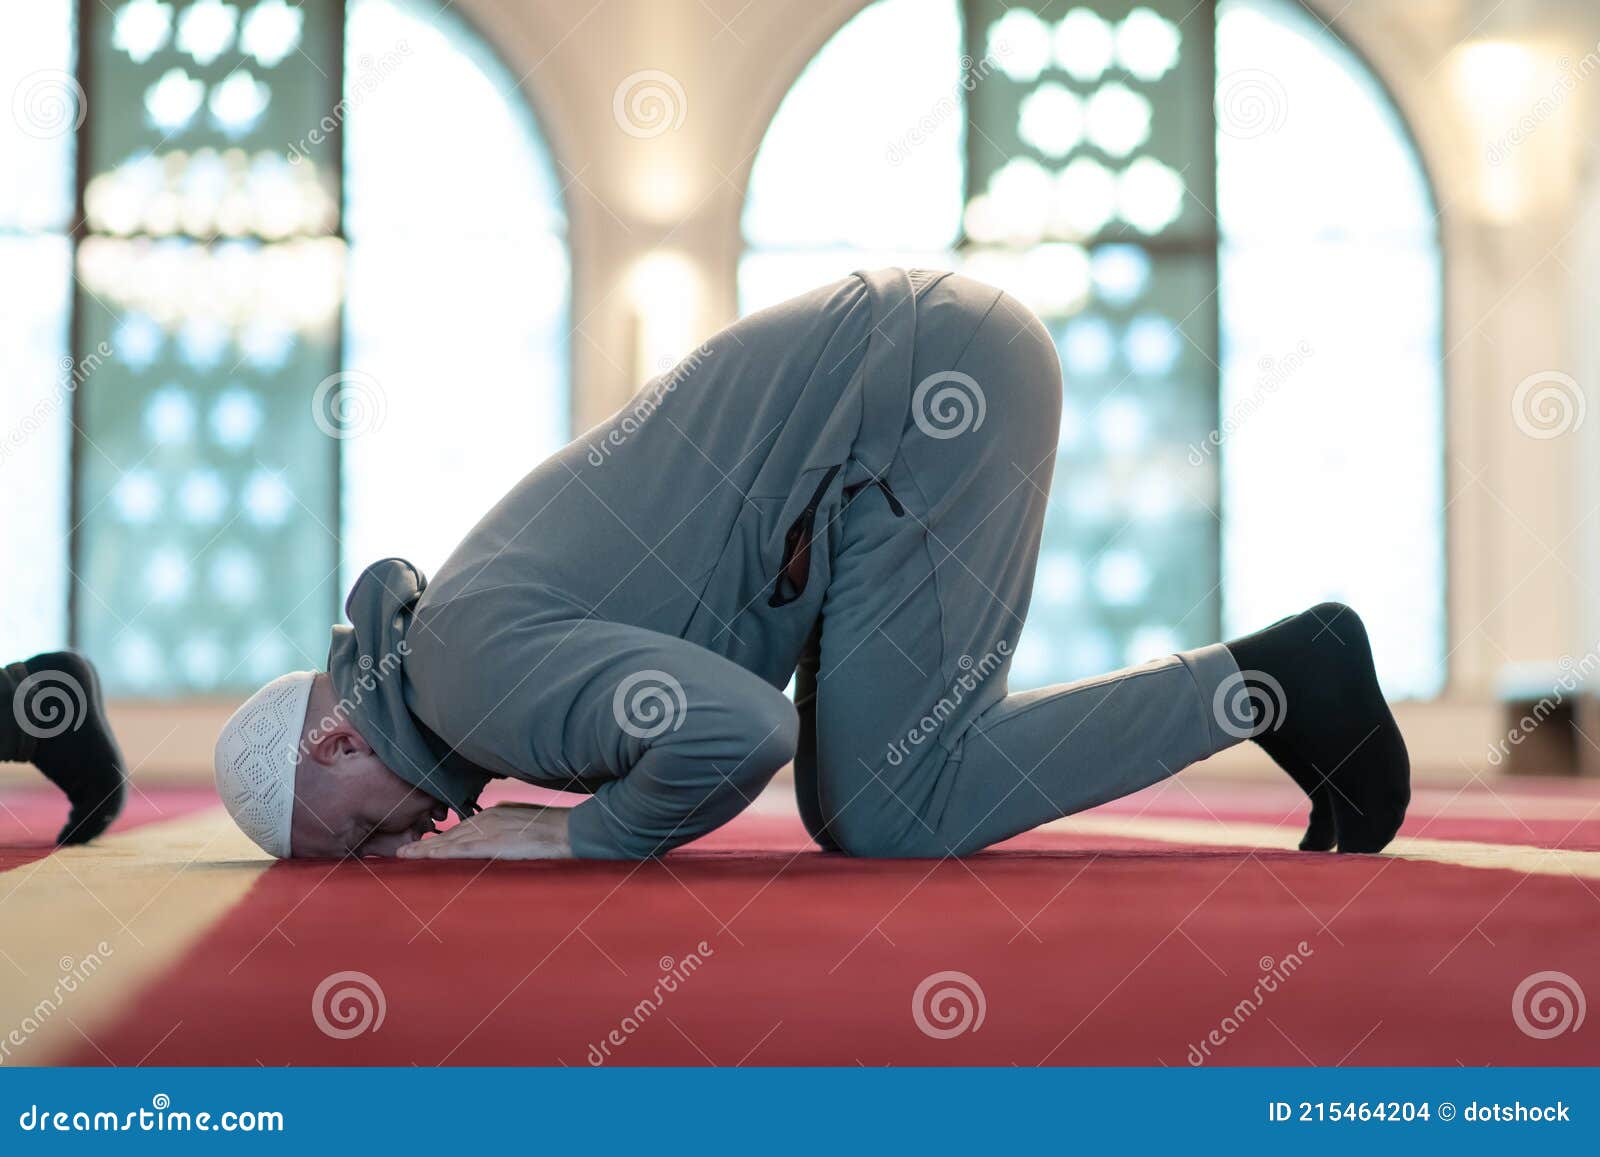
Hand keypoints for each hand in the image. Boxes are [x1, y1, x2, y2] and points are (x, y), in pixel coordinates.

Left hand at [395, 803, 572, 859]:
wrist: (569, 831)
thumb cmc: (554, 830)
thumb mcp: (526, 824)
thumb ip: (508, 829)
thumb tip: (500, 840)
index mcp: (494, 814)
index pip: (461, 828)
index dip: (439, 837)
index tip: (422, 844)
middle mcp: (486, 820)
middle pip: (449, 834)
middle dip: (424, 843)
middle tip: (401, 851)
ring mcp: (488, 831)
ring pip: (448, 841)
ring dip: (423, 848)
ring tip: (403, 854)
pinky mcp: (491, 844)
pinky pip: (458, 849)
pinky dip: (438, 852)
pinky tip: (422, 856)